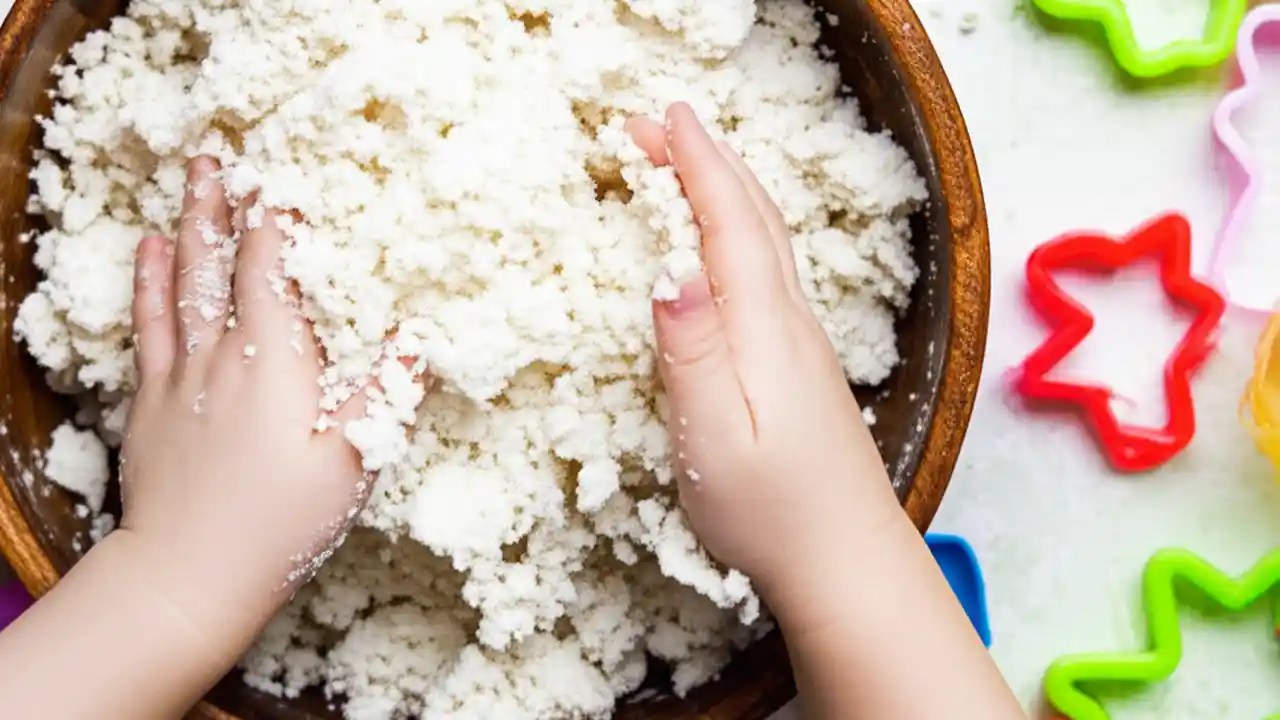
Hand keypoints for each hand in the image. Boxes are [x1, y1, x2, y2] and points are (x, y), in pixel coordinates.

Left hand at [118, 156, 366, 652]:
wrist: (188, 573)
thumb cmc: (280, 521)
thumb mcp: (352, 461)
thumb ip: (386, 393)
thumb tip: (421, 337)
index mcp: (275, 362)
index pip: (274, 272)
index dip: (279, 222)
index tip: (284, 180)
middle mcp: (222, 355)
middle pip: (220, 263)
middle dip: (224, 205)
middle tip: (221, 156)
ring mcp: (180, 376)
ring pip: (181, 283)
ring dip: (187, 227)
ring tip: (191, 182)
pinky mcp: (151, 403)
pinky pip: (148, 326)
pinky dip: (147, 283)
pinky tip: (147, 252)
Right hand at [629, 105, 1023, 719]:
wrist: (847, 559)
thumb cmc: (772, 511)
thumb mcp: (712, 438)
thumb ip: (691, 353)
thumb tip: (668, 269)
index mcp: (764, 329)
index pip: (729, 223)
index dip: (695, 163)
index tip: (661, 118)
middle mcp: (791, 322)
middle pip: (755, 218)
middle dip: (708, 160)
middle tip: (659, 123)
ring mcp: (803, 342)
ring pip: (769, 241)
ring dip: (727, 189)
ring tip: (688, 162)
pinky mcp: (803, 366)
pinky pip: (771, 271)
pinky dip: (742, 230)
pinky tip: (728, 244)